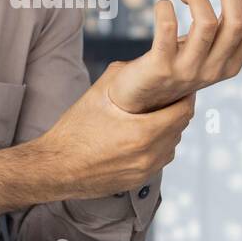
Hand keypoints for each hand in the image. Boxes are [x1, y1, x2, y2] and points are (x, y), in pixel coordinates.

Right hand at [0, 64, 193, 216]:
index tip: (183, 86)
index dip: (187, 96)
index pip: (183, 112)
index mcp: (142, 133)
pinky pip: (159, 160)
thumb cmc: (73, 131)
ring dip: (168, 130)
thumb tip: (142, 60)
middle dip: (177, 111)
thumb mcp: (96, 95)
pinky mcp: (138, 181)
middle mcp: (148, 155)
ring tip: (156, 115)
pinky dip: (157, 146)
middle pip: (179, 128)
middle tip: (170, 96)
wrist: (54, 168)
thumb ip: (123, 74)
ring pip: (171, 145)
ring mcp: (144, 171)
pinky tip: (143, 134)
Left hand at [107, 0, 241, 113]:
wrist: (140, 99)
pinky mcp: (161, 66)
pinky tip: (164, 4)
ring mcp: (188, 69)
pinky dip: (165, 8)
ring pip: (207, 23)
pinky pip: (167, 28)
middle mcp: (215, 69)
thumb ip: (223, 28)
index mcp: (232, 63)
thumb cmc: (177, 64)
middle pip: (237, 22)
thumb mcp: (208, 50)